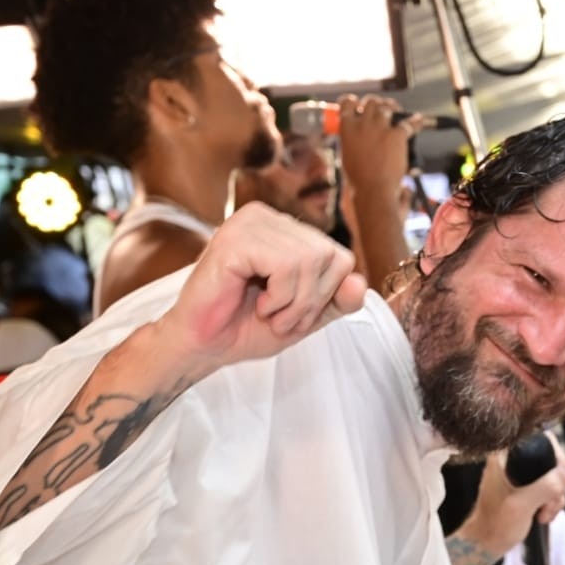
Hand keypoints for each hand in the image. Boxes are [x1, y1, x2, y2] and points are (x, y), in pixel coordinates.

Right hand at [159, 203, 366, 376]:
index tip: (296, 313)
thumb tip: (361, 283)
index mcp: (286, 231)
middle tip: (282, 317)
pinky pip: (285, 264)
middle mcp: (269, 219)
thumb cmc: (246, 326)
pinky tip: (259, 303)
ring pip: (310, 260)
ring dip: (294, 302)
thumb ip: (337, 301)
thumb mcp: (306, 317)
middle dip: (312, 300)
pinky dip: (280, 296)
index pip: (341, 257)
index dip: (327, 295)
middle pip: (330, 257)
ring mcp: (249, 223)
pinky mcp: (234, 238)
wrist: (204, 345)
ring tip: (269, 312)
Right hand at [336, 93, 421, 197]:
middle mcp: (363, 124)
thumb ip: (351, 140)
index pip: (347, 103)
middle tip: (382, 110)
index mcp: (347, 128)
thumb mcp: (346, 156)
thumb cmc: (359, 179)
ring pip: (387, 107)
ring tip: (397, 112)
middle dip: (377, 104)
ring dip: (393, 108)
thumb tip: (356, 135)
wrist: (373, 190)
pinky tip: (419, 120)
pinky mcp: (397, 135)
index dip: (352, 101)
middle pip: (371, 101)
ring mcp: (380, 128)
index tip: (357, 104)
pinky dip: (416, 121)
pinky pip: (409, 122)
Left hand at [457, 443, 564, 561]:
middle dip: (556, 485)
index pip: (542, 440)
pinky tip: (542, 515)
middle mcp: (512, 460)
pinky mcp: (524, 487)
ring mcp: (519, 474)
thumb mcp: (524, 504)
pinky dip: (550, 502)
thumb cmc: (496, 525)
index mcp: (504, 456)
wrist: (485, 545)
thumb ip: (548, 485)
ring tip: (543, 514)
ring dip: (554, 497)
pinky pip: (548, 488)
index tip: (558, 482)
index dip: (556, 459)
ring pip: (553, 476)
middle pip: (551, 460)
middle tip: (548, 504)